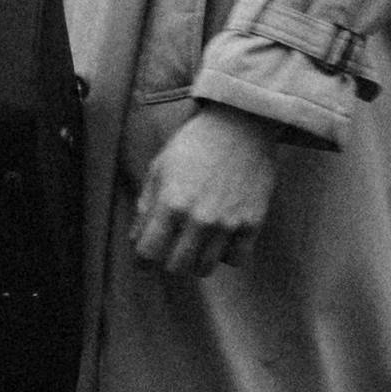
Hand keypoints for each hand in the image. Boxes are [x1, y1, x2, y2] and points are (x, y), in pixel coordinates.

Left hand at [129, 103, 287, 278]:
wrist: (242, 122)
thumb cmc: (196, 142)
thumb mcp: (161, 166)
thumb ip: (146, 205)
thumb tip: (137, 238)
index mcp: (171, 203)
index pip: (148, 254)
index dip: (143, 257)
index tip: (146, 252)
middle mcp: (198, 219)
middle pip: (176, 267)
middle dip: (168, 259)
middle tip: (173, 245)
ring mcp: (228, 223)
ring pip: (205, 269)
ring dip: (197, 259)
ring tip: (197, 241)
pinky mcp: (253, 223)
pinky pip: (236, 260)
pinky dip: (227, 254)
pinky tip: (222, 237)